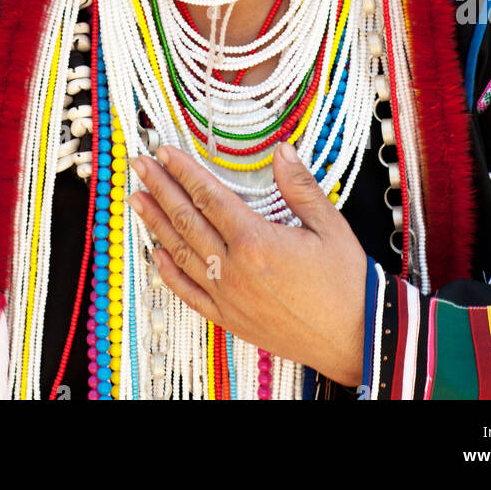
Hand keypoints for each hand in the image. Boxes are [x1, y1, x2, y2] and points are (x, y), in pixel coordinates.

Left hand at [128, 140, 366, 386]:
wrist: (354, 338)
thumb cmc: (345, 282)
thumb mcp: (330, 225)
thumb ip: (300, 186)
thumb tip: (282, 151)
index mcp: (256, 240)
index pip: (208, 196)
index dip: (183, 170)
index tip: (163, 151)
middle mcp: (234, 268)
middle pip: (186, 220)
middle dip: (159, 188)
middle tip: (138, 165)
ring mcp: (227, 295)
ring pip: (181, 252)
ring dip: (155, 223)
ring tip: (136, 200)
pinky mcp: (230, 318)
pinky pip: (189, 292)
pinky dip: (169, 272)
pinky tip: (157, 254)